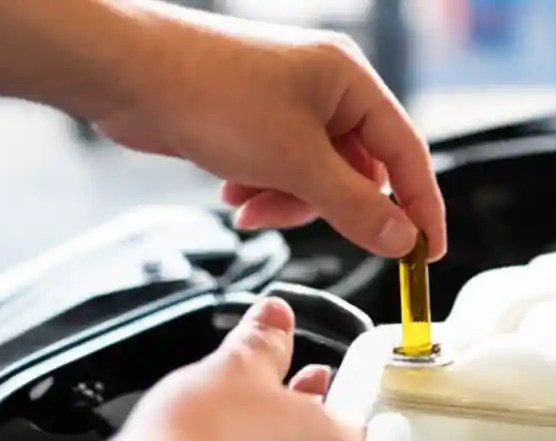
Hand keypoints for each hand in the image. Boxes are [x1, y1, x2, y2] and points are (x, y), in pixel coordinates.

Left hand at [95, 5, 446, 259]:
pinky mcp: (256, 119)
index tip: (428, 254)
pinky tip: (233, 192)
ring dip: (288, 203)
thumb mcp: (295, 164)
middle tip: (304, 223)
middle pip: (359, 170)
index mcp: (350, 81)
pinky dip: (264, 190)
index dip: (422, 206)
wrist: (127, 73)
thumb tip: (403, 239)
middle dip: (328, 206)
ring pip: (317, 177)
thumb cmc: (210, 95)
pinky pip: (283, 170)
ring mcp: (289, 102)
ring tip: (250, 205)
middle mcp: (326, 88)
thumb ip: (356, 207)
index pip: (407, 152)